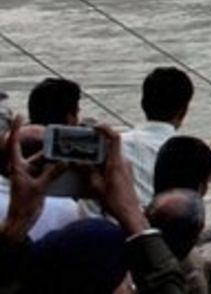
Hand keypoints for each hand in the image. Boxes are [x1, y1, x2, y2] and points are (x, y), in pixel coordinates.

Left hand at [0, 116, 65, 242]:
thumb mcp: (39, 188)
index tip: (19, 115)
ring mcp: (30, 175)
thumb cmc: (23, 207)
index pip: (13, 144)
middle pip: (36, 152)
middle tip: (60, 137)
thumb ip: (52, 174)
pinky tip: (67, 167)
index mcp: (17, 167)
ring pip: (44, 161)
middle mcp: (22, 168)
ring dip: (55, 158)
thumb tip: (66, 162)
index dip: (15, 129)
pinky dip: (57, 168)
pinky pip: (48, 170)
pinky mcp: (37, 182)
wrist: (20, 223)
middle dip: (48, 146)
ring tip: (68, 153)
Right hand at [84, 125, 147, 234]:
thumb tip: (77, 161)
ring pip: (110, 155)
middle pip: (110, 145)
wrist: (129, 213)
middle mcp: (123, 162)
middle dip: (95, 143)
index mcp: (116, 162)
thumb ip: (87, 172)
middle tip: (81, 142)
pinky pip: (112, 163)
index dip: (105, 129)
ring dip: (97, 154)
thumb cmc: (114, 201)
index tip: (93, 126)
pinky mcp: (124, 173)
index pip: (114, 138)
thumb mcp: (96, 186)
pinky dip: (102, 163)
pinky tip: (91, 171)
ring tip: (82, 158)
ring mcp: (125, 167)